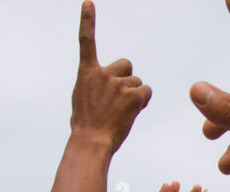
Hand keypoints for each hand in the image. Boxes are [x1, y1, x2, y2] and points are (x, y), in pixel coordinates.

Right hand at [71, 1, 152, 152]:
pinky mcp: (132, 95)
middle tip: (119, 99)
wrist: (91, 140)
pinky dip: (143, 102)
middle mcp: (102, 73)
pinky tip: (131, 112)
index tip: (88, 3)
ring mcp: (118, 83)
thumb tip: (105, 94)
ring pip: (137, 83)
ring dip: (134, 95)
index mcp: (87, 72)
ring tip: (121, 112)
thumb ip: (95, 87)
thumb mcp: (83, 100)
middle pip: (126, 66)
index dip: (87, 21)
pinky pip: (146, 92)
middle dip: (127, 79)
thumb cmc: (86, 125)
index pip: (86, 41)